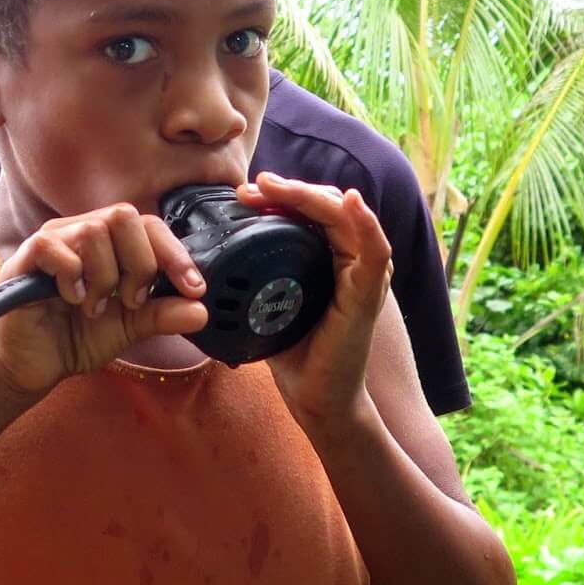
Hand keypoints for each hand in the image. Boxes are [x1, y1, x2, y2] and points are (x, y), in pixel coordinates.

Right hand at [0, 203, 208, 393]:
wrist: (35, 366)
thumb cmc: (77, 337)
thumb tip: (202, 311)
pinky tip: (71, 300)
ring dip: (103, 277)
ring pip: (93, 231)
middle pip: (124, 216)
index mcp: (110, 243)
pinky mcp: (24, 259)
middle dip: (139, 263)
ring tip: (94, 307)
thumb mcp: (129, 328)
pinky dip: (70, 277)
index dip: (175, 254)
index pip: (150, 225)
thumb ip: (162, 315)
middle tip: (130, 300)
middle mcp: (80, 232)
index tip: (193, 289)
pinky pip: (53, 248)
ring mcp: (52, 241)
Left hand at [235, 172, 393, 425]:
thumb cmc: (294, 350)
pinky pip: (375, 253)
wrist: (315, 398)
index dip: (282, 195)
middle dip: (289, 190)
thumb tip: (208, 254)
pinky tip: (352, 203)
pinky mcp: (368, 296)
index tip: (247, 192)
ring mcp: (364, 276)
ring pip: (346, 218)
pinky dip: (366, 224)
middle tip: (254, 186)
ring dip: (311, 196)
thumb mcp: (268, 302)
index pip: (311, 211)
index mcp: (328, 258)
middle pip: (327, 206)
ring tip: (276, 186)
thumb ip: (253, 276)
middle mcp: (350, 261)